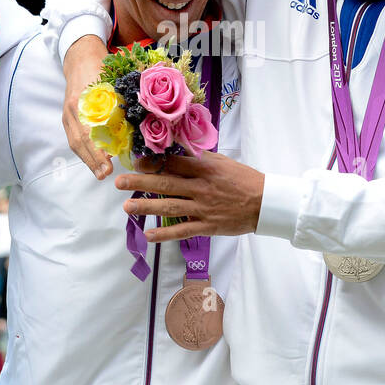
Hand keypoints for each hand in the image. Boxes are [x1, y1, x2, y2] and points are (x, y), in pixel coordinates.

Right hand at [61, 35, 112, 179]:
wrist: (79, 56)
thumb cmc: (101, 65)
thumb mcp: (114, 77)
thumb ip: (125, 97)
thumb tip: (143, 118)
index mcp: (84, 98)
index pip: (89, 129)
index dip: (97, 149)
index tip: (108, 163)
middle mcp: (73, 108)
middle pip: (80, 139)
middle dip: (92, 159)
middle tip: (105, 174)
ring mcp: (68, 113)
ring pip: (75, 141)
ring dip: (88, 159)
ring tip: (101, 173)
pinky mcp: (68, 116)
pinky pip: (74, 137)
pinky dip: (84, 150)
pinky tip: (95, 161)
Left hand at [116, 152, 263, 240]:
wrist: (265, 203)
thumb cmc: (243, 179)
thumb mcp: (222, 162)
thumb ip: (199, 157)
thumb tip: (176, 149)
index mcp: (206, 168)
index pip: (174, 163)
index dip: (153, 162)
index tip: (136, 162)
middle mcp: (202, 187)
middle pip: (166, 184)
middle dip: (140, 182)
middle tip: (119, 182)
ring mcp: (203, 208)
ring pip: (170, 207)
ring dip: (146, 207)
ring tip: (126, 207)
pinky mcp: (208, 226)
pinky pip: (183, 231)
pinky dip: (165, 234)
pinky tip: (149, 235)